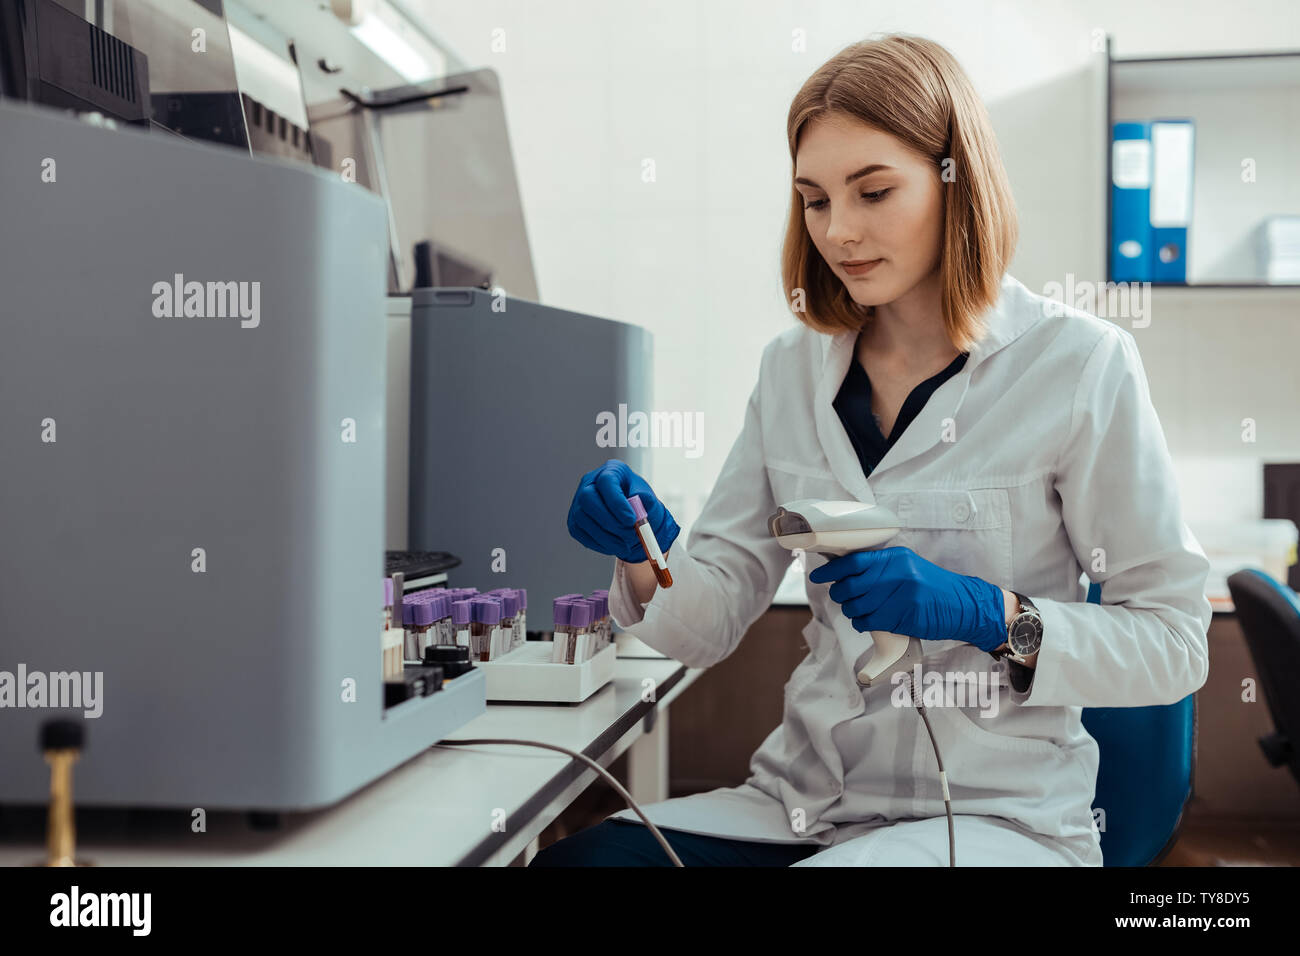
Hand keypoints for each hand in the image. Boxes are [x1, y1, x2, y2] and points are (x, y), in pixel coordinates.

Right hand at [567, 459, 680, 564]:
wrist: (634, 519)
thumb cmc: (641, 505)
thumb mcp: (650, 500)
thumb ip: (646, 502)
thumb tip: (638, 507)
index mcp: (611, 470)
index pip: (606, 481)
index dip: (617, 502)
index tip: (631, 520)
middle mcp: (590, 482)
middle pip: (588, 498)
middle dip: (609, 521)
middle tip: (629, 535)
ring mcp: (579, 501)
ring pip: (582, 519)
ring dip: (606, 537)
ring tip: (626, 544)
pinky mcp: (574, 520)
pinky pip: (580, 533)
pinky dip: (599, 543)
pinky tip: (615, 545)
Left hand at [807, 546, 1006, 651]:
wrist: (963, 605)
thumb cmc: (932, 587)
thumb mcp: (907, 567)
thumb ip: (880, 568)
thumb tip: (844, 572)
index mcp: (894, 557)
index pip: (853, 561)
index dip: (830, 570)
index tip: (818, 575)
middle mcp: (896, 573)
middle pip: (850, 586)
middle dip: (839, 594)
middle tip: (841, 597)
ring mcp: (900, 595)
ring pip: (857, 606)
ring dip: (851, 611)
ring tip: (859, 611)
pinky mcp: (904, 616)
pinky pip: (869, 622)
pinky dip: (862, 624)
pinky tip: (868, 622)